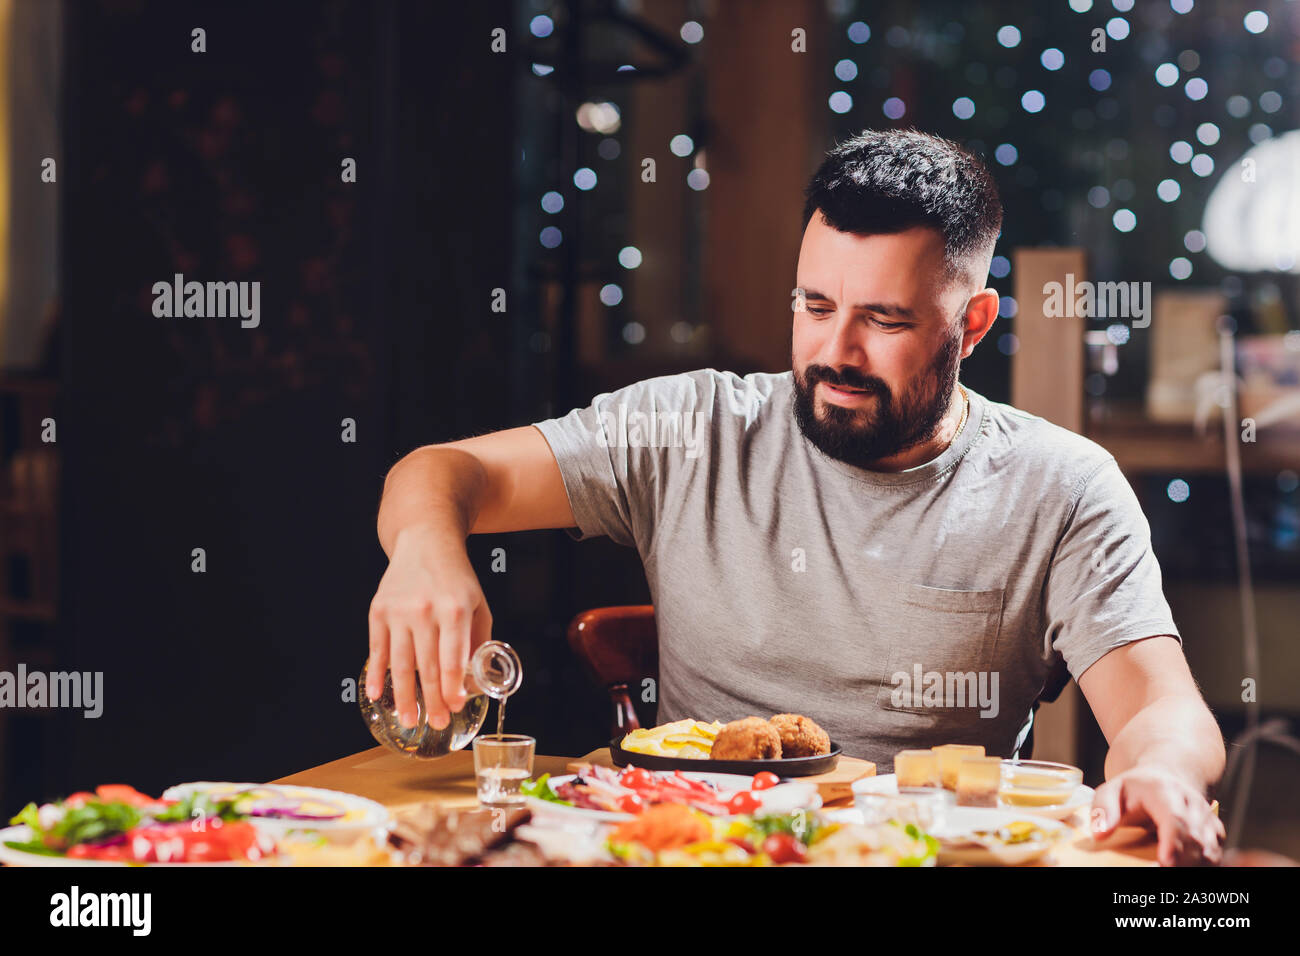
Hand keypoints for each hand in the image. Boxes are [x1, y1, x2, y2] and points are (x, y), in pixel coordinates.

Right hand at [366, 527, 491, 729]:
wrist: (425, 541)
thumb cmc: (456, 577)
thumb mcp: (477, 604)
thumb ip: (478, 640)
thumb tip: (475, 679)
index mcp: (454, 609)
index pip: (453, 658)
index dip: (453, 687)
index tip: (455, 707)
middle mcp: (424, 610)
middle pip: (428, 666)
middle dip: (433, 700)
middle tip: (436, 723)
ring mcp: (398, 611)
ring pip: (401, 663)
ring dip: (405, 696)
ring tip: (409, 720)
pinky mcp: (378, 610)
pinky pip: (377, 648)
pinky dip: (377, 673)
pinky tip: (377, 694)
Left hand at [1090, 765, 1224, 865]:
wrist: (1164, 776)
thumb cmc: (1135, 788)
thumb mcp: (1111, 789)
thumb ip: (1103, 809)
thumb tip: (1100, 834)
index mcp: (1164, 790)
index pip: (1174, 817)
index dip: (1173, 842)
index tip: (1165, 862)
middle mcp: (1191, 802)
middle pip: (1194, 837)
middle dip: (1181, 860)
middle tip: (1162, 871)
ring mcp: (1206, 817)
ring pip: (1209, 848)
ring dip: (1192, 865)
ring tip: (1170, 870)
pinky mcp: (1214, 831)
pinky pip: (1215, 854)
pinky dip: (1202, 866)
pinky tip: (1182, 868)